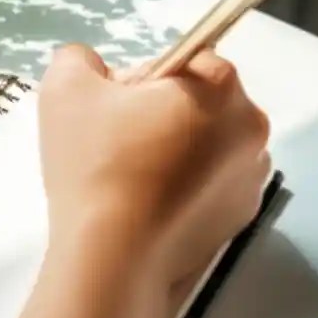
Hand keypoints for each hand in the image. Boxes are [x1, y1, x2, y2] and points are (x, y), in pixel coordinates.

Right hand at [36, 45, 269, 293]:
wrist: (114, 258)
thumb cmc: (96, 165)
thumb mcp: (65, 89)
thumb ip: (78, 59)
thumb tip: (93, 68)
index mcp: (219, 85)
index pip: (181, 60)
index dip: (140, 82)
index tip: (113, 113)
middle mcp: (251, 124)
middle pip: (199, 101)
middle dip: (160, 114)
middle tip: (116, 145)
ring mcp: (252, 174)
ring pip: (207, 143)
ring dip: (175, 150)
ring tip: (132, 180)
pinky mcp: (243, 215)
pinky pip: (212, 183)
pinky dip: (186, 187)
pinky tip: (150, 206)